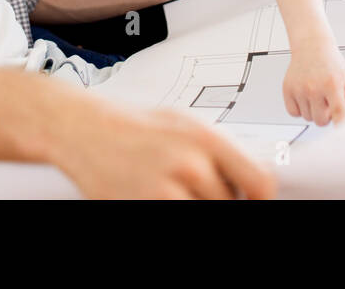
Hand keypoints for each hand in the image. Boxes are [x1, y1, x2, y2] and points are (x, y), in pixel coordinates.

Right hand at [56, 104, 275, 198]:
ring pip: (203, 214)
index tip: (255, 202)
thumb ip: (219, 153)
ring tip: (172, 190)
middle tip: (193, 190)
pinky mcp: (143, 206)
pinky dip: (172, 210)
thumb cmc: (133, 126)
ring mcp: (165, 191)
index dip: (262, 200)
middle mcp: (190, 164)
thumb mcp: (184, 126)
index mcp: (206, 139)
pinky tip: (155, 196)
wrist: (83, 129)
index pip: (260, 182)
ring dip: (193, 206)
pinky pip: (176, 219)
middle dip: (218, 201)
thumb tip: (251, 182)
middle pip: (231, 205)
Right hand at [283, 41, 344, 126]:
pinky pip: (293, 113)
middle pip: (321, 121)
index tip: (340, 132)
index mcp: (332, 84)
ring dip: (313, 111)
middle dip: (326, 117)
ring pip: (307, 118)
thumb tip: (341, 122)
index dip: (340, 125)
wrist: (311, 46)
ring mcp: (299, 89)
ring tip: (316, 96)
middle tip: (327, 104)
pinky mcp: (287, 89)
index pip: (338, 112)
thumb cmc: (331, 62)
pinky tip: (305, 98)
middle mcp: (314, 87)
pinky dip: (300, 110)